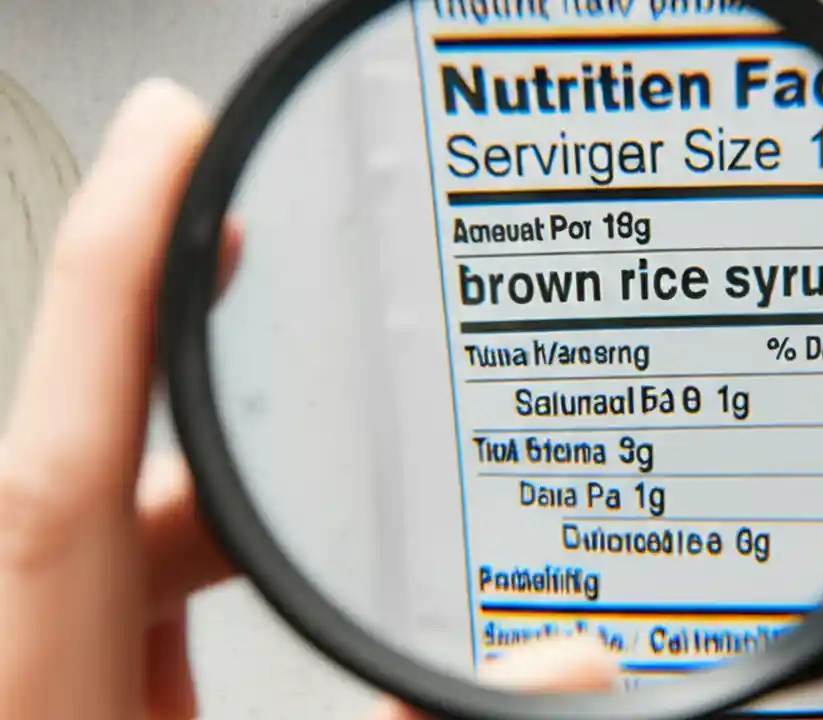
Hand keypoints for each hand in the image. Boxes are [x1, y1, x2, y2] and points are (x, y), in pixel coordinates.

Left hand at [0, 80, 615, 719]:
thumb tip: (577, 667)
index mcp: (42, 675)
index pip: (67, 441)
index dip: (118, 267)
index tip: (170, 135)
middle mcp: (17, 647)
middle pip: (89, 455)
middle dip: (184, 356)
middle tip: (243, 244)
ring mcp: (27, 660)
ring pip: (98, 512)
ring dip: (193, 474)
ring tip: (291, 450)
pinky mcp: (49, 685)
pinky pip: (104, 569)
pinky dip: (175, 547)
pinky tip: (248, 560)